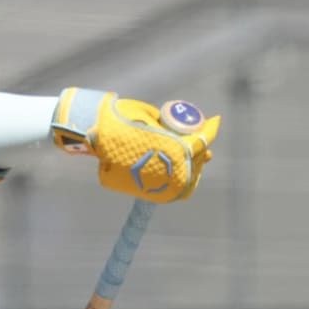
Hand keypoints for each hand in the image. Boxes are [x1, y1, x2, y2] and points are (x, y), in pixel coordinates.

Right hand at [52, 90, 218, 202]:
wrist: (93, 135)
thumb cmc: (121, 119)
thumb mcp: (150, 117)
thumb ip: (171, 125)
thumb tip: (190, 131)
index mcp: (171, 149)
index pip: (199, 142)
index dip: (209, 130)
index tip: (215, 121)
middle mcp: (168, 170)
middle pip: (195, 163)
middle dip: (200, 152)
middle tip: (203, 144)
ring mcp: (157, 183)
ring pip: (186, 181)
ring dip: (192, 169)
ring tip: (195, 159)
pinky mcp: (146, 191)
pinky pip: (171, 188)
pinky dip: (178, 180)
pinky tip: (177, 170)